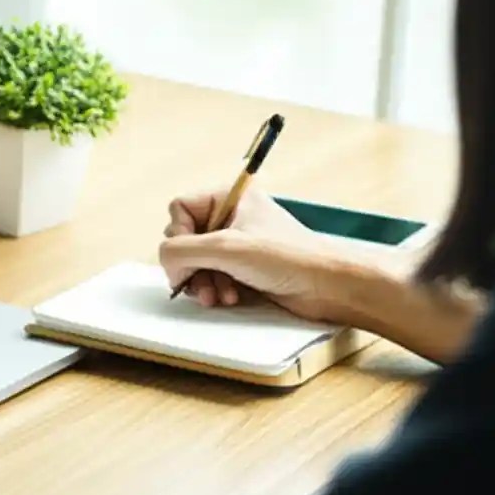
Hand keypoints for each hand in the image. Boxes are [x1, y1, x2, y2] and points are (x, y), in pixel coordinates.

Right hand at [160, 187, 341, 321]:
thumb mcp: (227, 248)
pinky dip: (214, 288)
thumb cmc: (288, 257)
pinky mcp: (244, 267)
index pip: (180, 209)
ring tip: (216, 296)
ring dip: (201, 281)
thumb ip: (183, 250)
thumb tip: (164, 261)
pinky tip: (228, 298)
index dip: (178, 235)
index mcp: (229, 197)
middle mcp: (231, 216)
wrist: (329, 286)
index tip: (189, 256)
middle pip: (185, 238)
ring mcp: (237, 242)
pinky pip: (211, 275)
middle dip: (191, 265)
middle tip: (199, 283)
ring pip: (196, 260)